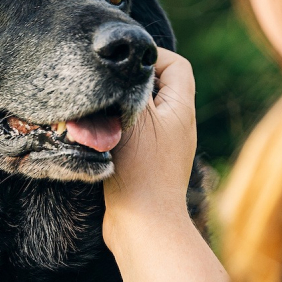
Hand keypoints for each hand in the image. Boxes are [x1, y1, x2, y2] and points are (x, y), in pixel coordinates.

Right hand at [104, 47, 197, 246]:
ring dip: (121, 108)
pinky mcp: (150, 165)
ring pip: (144, 112)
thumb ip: (134, 85)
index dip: (152, 56)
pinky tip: (99, 137)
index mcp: (182, 109)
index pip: (176, 65)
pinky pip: (136, 135)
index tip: (124, 64)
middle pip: (159, 87)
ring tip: (100, 113)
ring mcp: (166, 146)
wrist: (143, 225)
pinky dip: (119, 130)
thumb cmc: (140, 169)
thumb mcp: (136, 116)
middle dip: (132, 83)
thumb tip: (129, 62)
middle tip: (107, 86)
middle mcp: (179, 125)